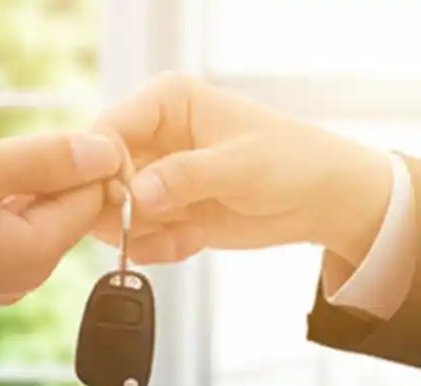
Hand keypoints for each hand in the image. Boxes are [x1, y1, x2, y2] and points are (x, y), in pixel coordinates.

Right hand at [0, 131, 122, 336]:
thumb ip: (43, 160)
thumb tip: (107, 152)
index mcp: (35, 255)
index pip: (95, 197)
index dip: (80, 157)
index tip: (28, 140)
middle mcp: (27, 280)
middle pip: (68, 210)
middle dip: (45, 173)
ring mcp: (1, 285)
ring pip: (35, 219)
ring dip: (15, 187)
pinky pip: (7, 234)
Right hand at [93, 73, 392, 265]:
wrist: (320, 200)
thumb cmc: (291, 163)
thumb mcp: (240, 167)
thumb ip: (185, 178)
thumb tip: (136, 194)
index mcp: (166, 102)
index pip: (107, 131)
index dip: (107, 170)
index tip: (128, 202)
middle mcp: (152, 136)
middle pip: (100, 177)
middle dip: (123, 211)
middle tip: (158, 228)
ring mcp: (154, 175)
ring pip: (111, 212)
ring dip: (143, 235)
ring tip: (185, 238)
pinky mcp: (162, 210)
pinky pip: (134, 236)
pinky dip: (157, 248)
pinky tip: (192, 243)